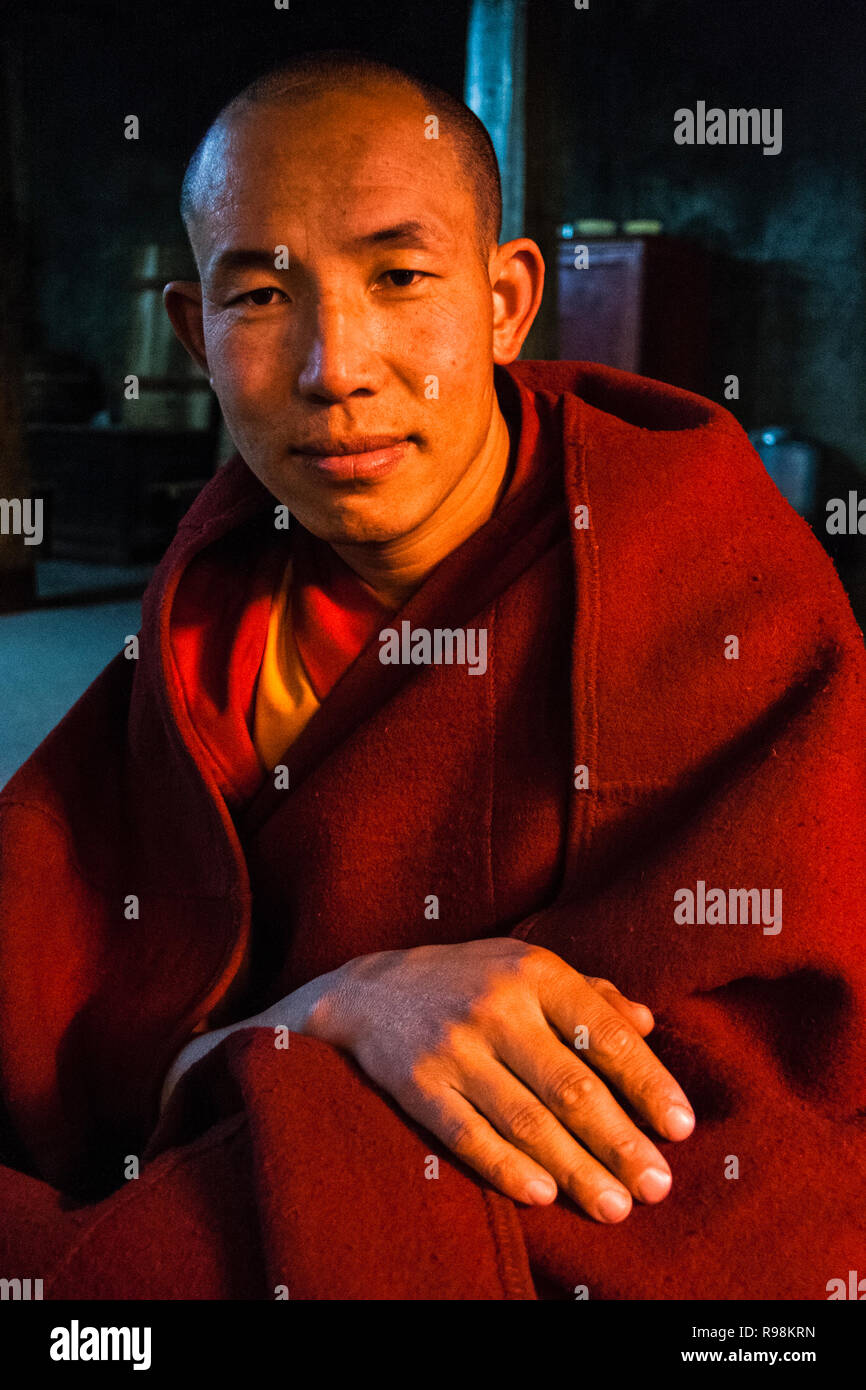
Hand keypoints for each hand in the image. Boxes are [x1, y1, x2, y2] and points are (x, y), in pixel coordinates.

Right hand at [304, 937, 693, 1221]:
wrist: (367, 991)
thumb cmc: (468, 981)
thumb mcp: (526, 967)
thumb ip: (590, 993)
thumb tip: (648, 1024)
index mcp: (535, 972)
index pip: (604, 1032)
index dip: (647, 1083)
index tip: (680, 1128)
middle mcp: (496, 1005)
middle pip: (571, 1086)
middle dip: (620, 1142)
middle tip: (656, 1187)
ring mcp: (454, 1047)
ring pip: (526, 1120)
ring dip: (576, 1169)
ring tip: (614, 1206)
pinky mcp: (417, 1085)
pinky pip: (469, 1136)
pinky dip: (507, 1168)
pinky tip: (544, 1193)